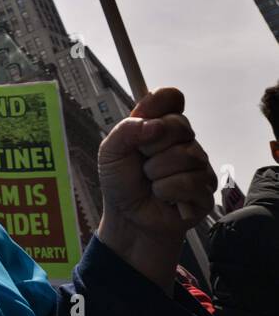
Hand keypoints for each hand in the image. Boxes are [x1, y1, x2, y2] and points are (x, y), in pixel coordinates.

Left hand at [96, 87, 216, 291]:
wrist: (128, 218)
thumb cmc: (121, 182)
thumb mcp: (111, 152)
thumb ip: (126, 130)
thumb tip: (154, 124)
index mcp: (159, 125)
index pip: (171, 97)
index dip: (157, 105)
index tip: (144, 120)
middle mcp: (183, 140)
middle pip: (180, 124)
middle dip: (151, 147)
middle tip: (142, 161)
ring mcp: (197, 164)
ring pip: (185, 155)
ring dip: (157, 173)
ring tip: (151, 182)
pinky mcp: (205, 189)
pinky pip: (189, 182)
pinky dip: (167, 192)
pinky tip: (163, 197)